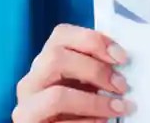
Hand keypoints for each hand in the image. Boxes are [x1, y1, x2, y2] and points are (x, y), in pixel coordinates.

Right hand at [12, 23, 134, 121]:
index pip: (61, 34)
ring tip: (117, 108)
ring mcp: (27, 105)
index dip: (94, 40)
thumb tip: (121, 64)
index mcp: (45, 62)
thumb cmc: (73, 109)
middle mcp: (31, 80)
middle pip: (56, 58)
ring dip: (93, 102)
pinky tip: (102, 121)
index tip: (121, 57)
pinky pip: (60, 122)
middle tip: (121, 86)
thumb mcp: (82, 84)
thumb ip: (93, 70)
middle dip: (95, 70)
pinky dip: (86, 122)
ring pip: (57, 95)